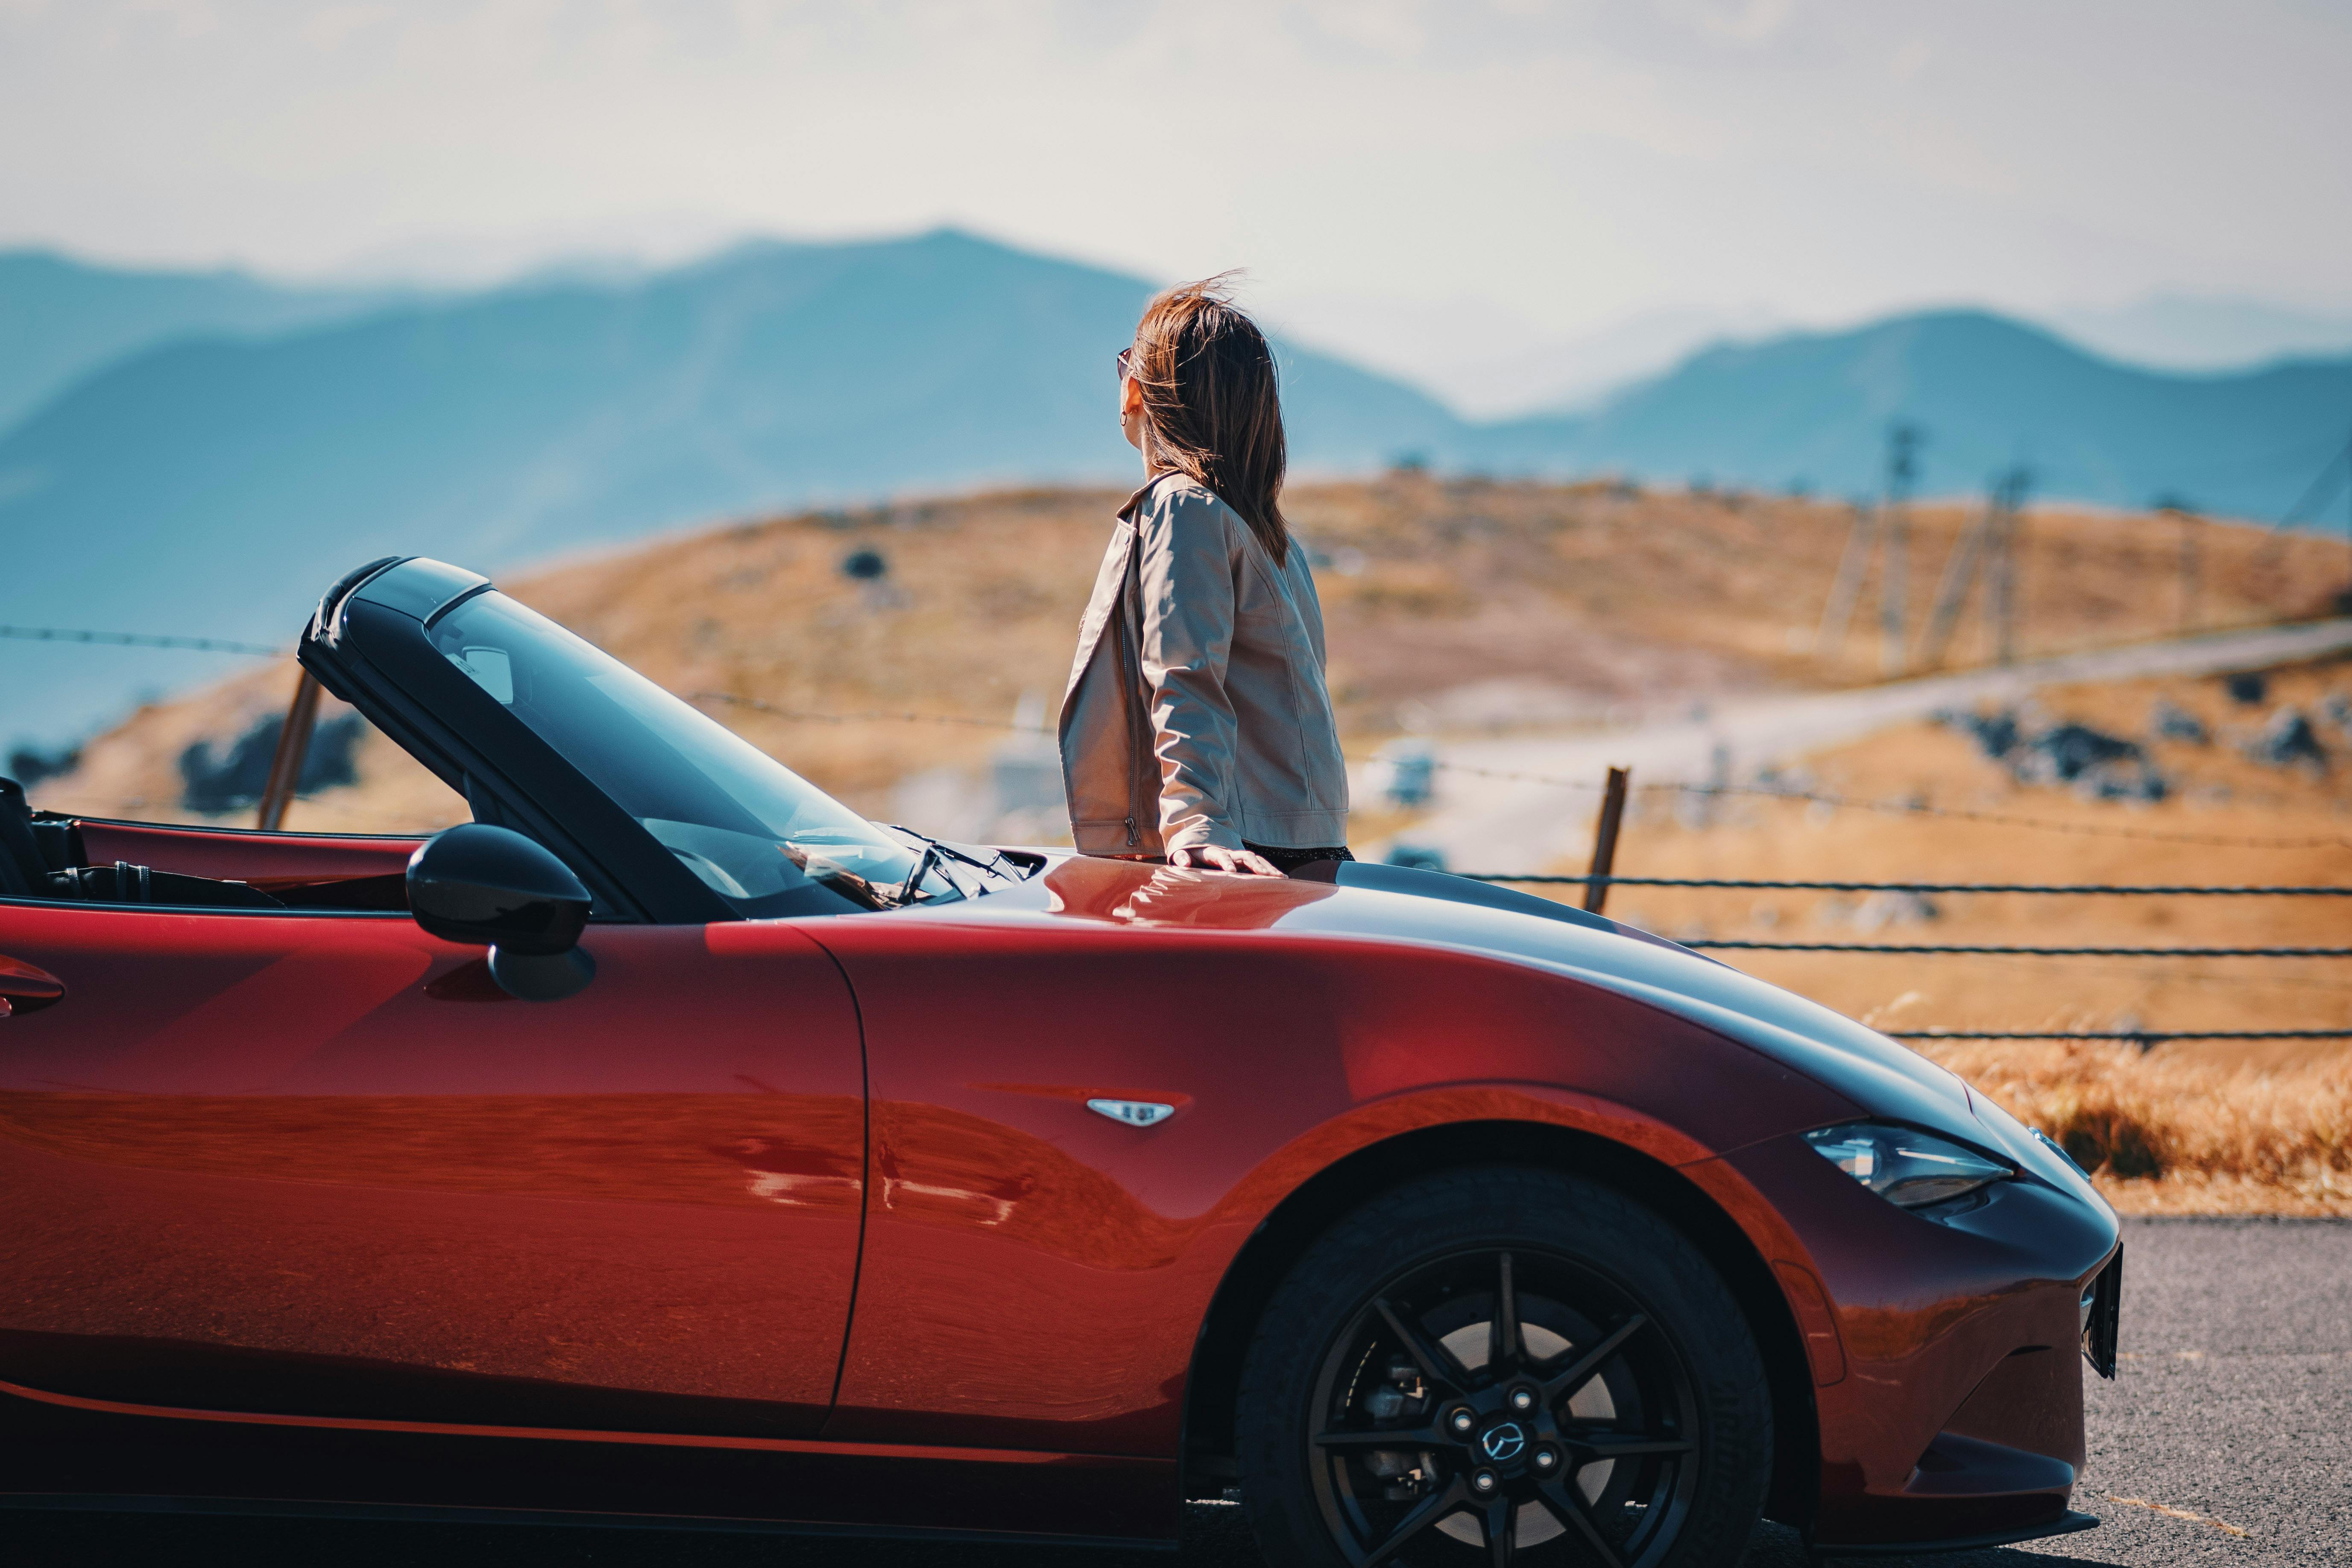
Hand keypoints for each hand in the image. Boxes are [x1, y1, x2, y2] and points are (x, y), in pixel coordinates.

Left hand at [1168, 844, 1284, 876]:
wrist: (1200, 844)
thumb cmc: (1191, 853)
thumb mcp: (1183, 854)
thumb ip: (1181, 858)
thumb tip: (1183, 863)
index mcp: (1213, 852)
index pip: (1221, 856)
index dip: (1226, 862)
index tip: (1232, 871)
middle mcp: (1229, 852)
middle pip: (1246, 856)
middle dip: (1257, 865)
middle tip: (1267, 876)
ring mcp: (1238, 856)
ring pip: (1256, 860)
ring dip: (1268, 868)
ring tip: (1280, 878)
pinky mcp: (1244, 862)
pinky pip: (1260, 864)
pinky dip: (1270, 870)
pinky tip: (1282, 879)